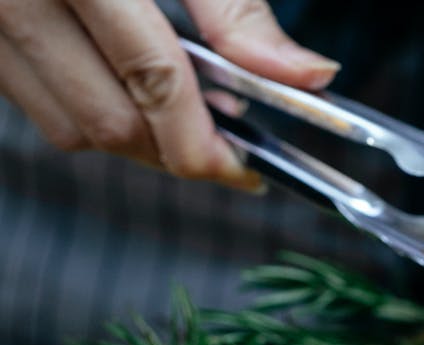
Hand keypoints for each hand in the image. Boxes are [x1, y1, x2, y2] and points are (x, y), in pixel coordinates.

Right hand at [0, 0, 338, 189]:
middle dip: (176, 150)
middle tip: (230, 144)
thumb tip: (309, 78)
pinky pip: (33, 102)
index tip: (249, 168)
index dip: (206, 141)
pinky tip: (130, 86)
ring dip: (135, 137)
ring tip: (185, 112)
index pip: (153, 81)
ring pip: (68, 127)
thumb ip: (237, 10)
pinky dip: (90, 109)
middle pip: (110, 123)